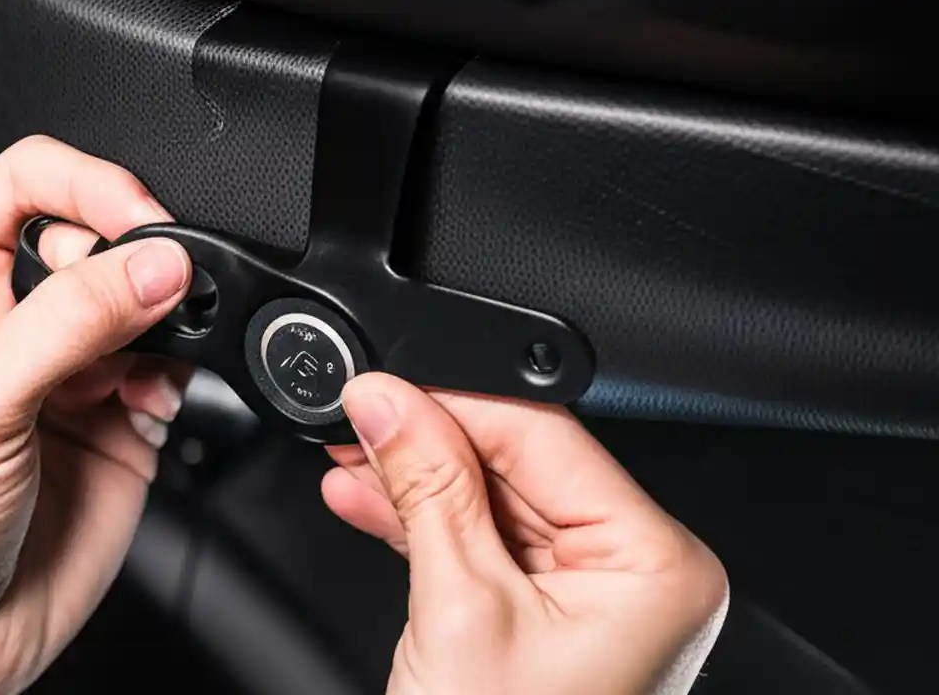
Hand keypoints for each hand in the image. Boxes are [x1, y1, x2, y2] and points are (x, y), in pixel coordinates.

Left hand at [0, 136, 192, 693]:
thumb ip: (69, 322)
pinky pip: (177, 362)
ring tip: (137, 376)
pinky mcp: (120, 412)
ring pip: (150, 296)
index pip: (32, 178)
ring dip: (166, 326)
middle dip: (139, 263)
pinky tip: (146, 410)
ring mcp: (72, 363)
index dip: (93, 186)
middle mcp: (13, 312)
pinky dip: (182, 378)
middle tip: (149, 305)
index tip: (140, 224)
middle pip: (104, 232)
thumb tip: (155, 263)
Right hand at [324, 373, 728, 694]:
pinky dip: (426, 524)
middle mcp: (638, 574)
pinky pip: (485, 544)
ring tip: (351, 459)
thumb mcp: (458, 607)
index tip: (384, 387)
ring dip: (417, 481)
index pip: (547, 439)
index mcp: (654, 564)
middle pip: (520, 465)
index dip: (454, 403)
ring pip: (495, 502)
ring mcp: (595, 597)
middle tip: (358, 420)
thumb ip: (427, 486)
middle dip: (429, 442)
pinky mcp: (550, 616)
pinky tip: (371, 499)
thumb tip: (392, 402)